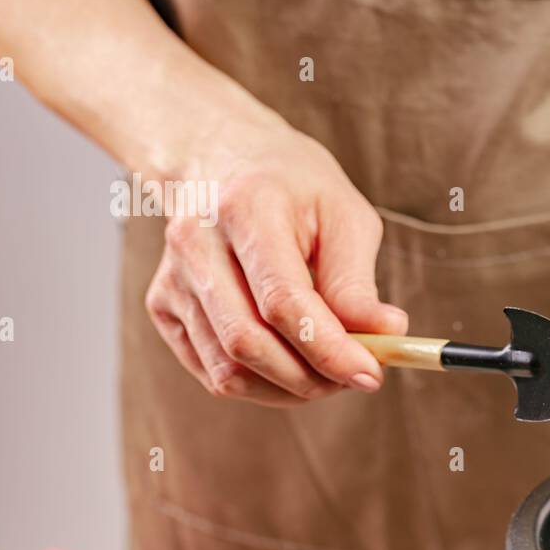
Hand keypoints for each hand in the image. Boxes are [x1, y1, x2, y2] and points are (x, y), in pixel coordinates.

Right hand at [144, 121, 407, 405]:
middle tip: (355, 377)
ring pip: (228, 371)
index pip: (281, 301)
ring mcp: (172, 278)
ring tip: (329, 371)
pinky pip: (213, 373)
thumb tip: (387, 336)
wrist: (224, 160)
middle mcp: (196, 244)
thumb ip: (357, 281)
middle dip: (311, 378)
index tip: (371, 374)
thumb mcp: (343, 216)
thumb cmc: (295, 189)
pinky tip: (293, 363)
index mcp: (246, 208)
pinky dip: (262, 384)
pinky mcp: (163, 306)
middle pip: (247, 343)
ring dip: (289, 389)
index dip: (329, 349)